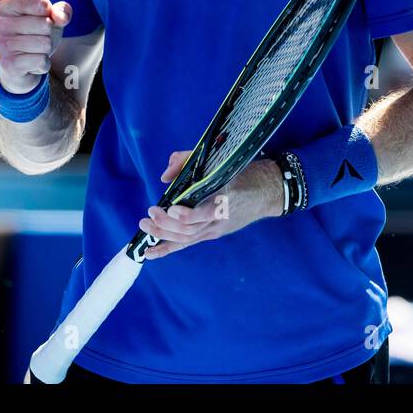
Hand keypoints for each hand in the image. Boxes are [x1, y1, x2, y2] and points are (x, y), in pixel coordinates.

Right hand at [0, 0, 71, 93]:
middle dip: (49, 34)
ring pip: (46, 43)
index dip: (49, 13)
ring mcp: (2, 44)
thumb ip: (60, 12)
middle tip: (36, 39)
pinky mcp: (9, 64)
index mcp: (6, 5)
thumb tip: (62, 17)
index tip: (39, 19)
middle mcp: (0, 23)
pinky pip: (42, 61)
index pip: (40, 2)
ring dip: (46, 50)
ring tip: (34, 51)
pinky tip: (31, 63)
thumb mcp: (49, 18)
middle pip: (45, 24)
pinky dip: (43, 64)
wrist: (18, 68)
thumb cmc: (34, 36)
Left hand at [139, 153, 284, 259]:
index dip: (188, 215)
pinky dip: (168, 249)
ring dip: (163, 234)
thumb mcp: (219, 160)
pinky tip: (150, 253)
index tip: (171, 207)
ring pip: (187, 238)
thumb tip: (165, 176)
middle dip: (167, 224)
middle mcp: (220, 218)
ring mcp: (216, 228)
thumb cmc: (242, 172)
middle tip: (150, 213)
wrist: (266, 192)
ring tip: (145, 225)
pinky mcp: (212, 233)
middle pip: (191, 229)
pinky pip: (188, 243)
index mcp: (226, 198)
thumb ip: (188, 161)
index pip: (206, 213)